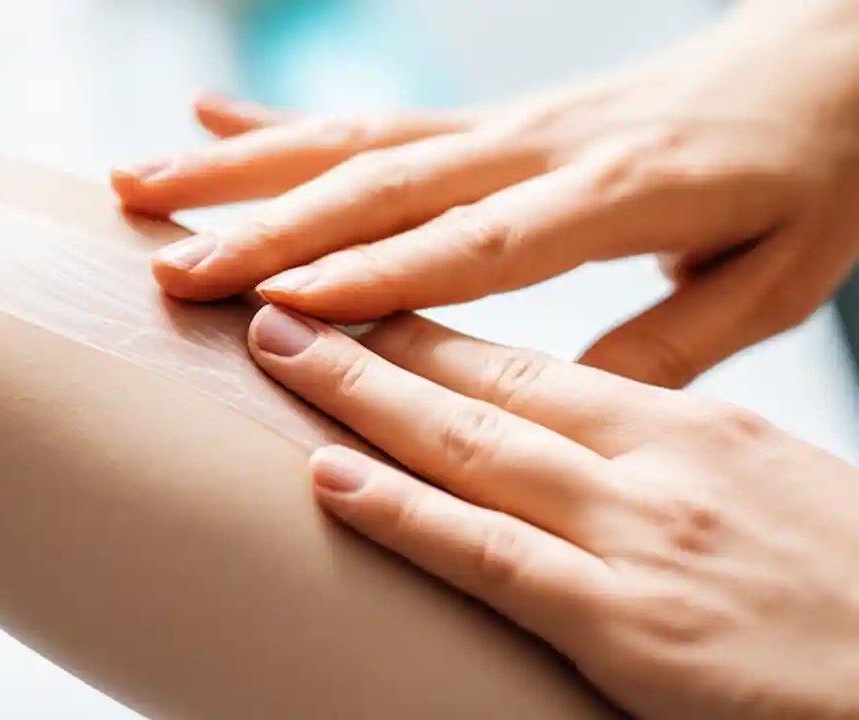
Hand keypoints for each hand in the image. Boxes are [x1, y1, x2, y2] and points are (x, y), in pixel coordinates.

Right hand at [114, 1, 858, 387]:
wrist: (832, 61)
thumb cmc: (814, 176)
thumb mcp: (775, 278)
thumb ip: (666, 344)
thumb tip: (549, 405)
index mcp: (619, 193)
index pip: (476, 243)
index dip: (373, 273)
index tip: (276, 305)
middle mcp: (542, 147)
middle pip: (385, 185)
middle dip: (265, 228)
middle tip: (167, 265)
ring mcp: (508, 123)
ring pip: (356, 143)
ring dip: (243, 167)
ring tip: (142, 183)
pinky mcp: (493, 117)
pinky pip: (377, 118)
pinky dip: (284, 119)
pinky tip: (210, 121)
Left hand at [244, 304, 858, 718]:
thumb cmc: (847, 595)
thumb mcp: (759, 493)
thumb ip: (660, 464)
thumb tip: (574, 449)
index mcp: (689, 427)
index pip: (530, 367)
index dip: (430, 331)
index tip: (354, 302)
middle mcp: (653, 464)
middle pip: (483, 387)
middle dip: (371, 341)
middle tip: (279, 303)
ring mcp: (637, 539)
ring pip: (470, 448)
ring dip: (360, 396)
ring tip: (277, 353)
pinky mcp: (629, 628)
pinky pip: (492, 558)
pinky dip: (404, 513)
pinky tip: (334, 480)